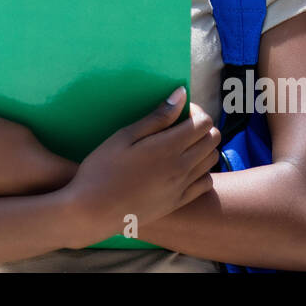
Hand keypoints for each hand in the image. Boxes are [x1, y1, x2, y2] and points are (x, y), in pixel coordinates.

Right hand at [62, 87, 220, 244]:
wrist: (93, 211)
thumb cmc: (102, 169)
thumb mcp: (124, 136)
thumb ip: (157, 116)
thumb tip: (181, 94)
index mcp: (168, 148)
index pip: (204, 122)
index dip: (195, 111)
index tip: (178, 110)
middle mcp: (181, 168)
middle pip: (212, 139)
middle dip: (201, 126)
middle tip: (179, 125)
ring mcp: (182, 188)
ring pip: (212, 160)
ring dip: (203, 147)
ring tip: (180, 144)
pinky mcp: (178, 203)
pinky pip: (206, 183)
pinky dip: (201, 170)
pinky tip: (182, 167)